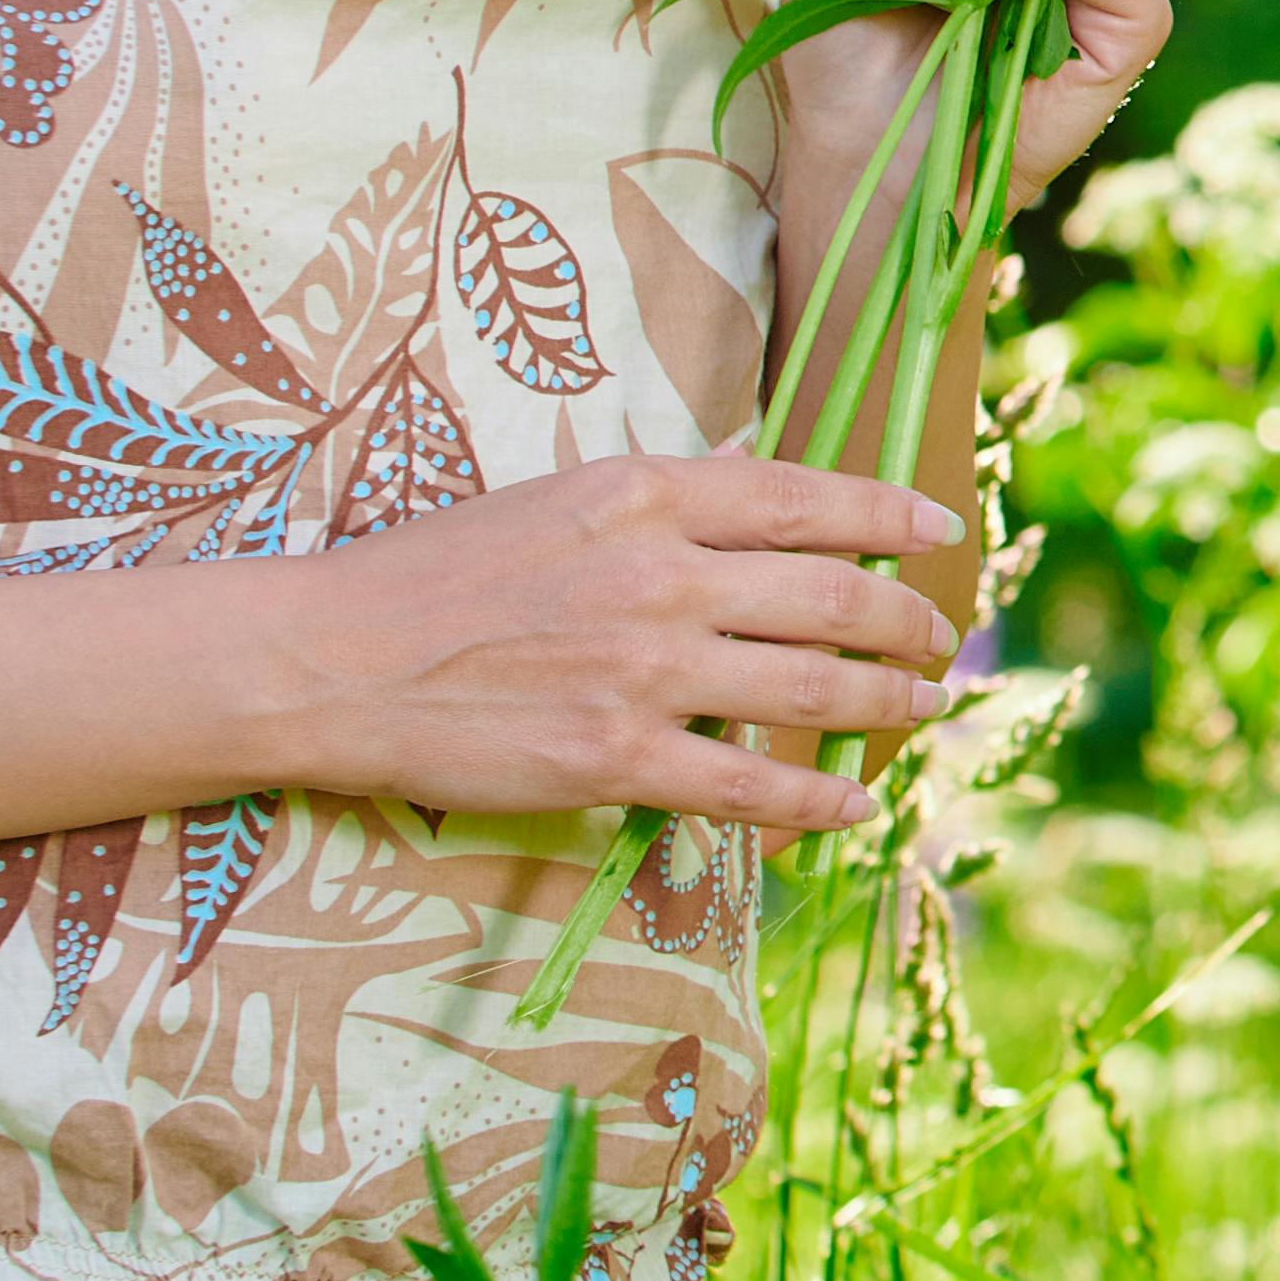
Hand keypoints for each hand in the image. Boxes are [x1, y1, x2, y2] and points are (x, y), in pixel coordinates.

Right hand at [292, 451, 978, 835]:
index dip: (893, 512)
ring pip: (811, 689)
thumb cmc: (438, 574)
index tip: (942, 528)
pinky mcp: (617, 759)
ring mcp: (645, 671)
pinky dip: (818, 799)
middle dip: (910, 622)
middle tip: (942, 637)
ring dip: (886, 702)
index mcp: (647, 494)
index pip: (808, 497)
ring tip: (921, 706)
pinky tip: (853, 804)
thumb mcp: (557, 497)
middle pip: (835, 596)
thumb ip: (665, 497)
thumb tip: (754, 476)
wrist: (337, 658)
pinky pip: (750, 783)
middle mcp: (663, 574)